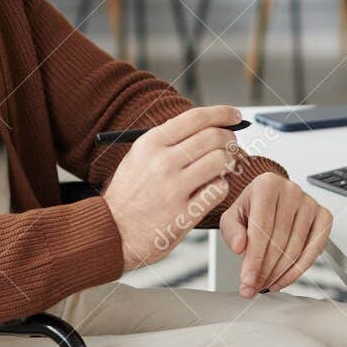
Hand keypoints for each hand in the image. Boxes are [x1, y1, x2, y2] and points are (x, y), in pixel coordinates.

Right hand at [102, 105, 243, 273]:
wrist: (112, 232)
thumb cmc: (128, 195)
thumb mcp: (137, 157)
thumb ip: (167, 141)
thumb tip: (205, 125)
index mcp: (150, 143)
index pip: (196, 117)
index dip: (222, 113)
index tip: (234, 116)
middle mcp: (162, 162)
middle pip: (213, 137)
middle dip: (230, 139)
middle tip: (231, 145)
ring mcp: (174, 188)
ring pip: (220, 161)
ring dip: (228, 163)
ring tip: (222, 168)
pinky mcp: (184, 213)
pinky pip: (218, 189)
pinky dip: (221, 186)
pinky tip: (211, 189)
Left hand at [220, 173, 333, 297]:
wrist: (270, 197)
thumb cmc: (252, 207)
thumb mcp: (232, 216)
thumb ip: (231, 230)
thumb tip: (239, 247)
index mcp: (267, 185)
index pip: (261, 229)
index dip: (254, 259)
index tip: (247, 280)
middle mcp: (291, 190)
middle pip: (279, 241)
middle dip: (265, 270)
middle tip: (253, 287)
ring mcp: (310, 203)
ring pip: (296, 248)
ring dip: (280, 272)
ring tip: (266, 284)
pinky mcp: (324, 215)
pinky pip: (315, 249)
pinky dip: (299, 269)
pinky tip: (285, 279)